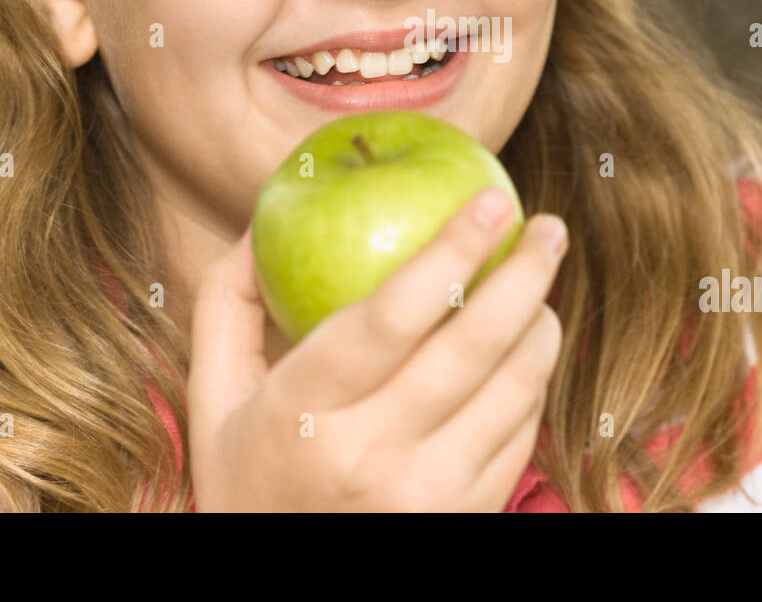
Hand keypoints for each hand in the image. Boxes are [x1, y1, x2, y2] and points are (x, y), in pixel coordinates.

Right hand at [187, 187, 566, 510]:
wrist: (279, 592)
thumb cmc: (249, 476)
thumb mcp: (214, 397)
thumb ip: (227, 303)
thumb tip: (263, 218)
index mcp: (300, 413)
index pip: (390, 316)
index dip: (450, 250)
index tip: (490, 199)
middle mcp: (367, 459)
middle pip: (471, 347)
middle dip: (525, 273)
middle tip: (548, 226)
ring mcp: (425, 498)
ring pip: (513, 390)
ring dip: (542, 323)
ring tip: (542, 283)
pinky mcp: (465, 519)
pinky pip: (521, 435)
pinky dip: (533, 382)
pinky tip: (527, 349)